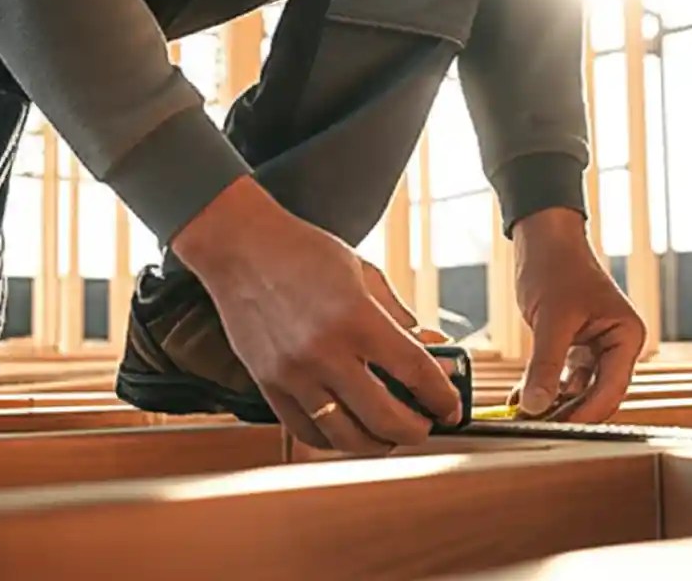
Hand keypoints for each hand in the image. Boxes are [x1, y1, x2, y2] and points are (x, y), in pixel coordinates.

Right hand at [174, 177, 462, 453]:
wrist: (240, 247)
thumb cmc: (301, 252)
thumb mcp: (363, 273)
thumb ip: (397, 316)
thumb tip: (429, 351)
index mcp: (357, 318)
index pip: (415, 373)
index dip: (442, 398)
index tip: (451, 409)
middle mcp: (325, 352)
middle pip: (386, 418)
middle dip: (417, 430)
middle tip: (426, 425)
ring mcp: (294, 373)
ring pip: (346, 436)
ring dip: (378, 444)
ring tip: (390, 435)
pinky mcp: (269, 384)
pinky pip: (307, 431)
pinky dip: (334, 440)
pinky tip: (348, 430)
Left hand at [508, 208, 644, 421]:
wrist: (543, 239)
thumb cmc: (557, 267)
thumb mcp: (551, 319)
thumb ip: (545, 366)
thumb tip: (535, 406)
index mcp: (626, 336)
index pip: (612, 389)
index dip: (585, 413)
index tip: (557, 429)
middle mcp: (616, 345)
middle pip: (596, 394)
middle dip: (566, 412)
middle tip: (535, 428)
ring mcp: (595, 347)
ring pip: (576, 389)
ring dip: (551, 403)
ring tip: (524, 418)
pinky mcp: (572, 346)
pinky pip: (560, 375)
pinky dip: (542, 387)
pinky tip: (520, 399)